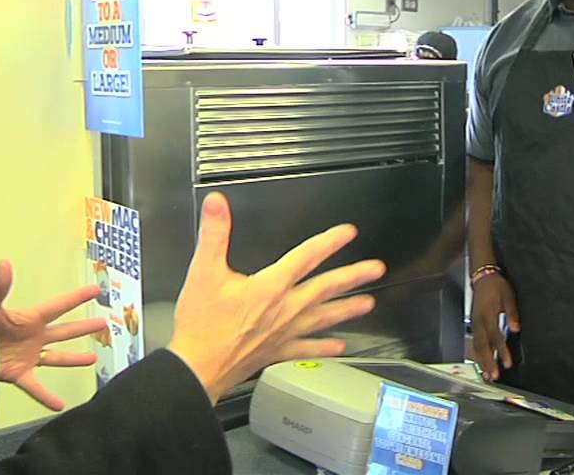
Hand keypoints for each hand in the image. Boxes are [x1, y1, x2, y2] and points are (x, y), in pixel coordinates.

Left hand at [0, 260, 107, 410]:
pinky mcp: (17, 374)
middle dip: (84, 327)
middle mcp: (33, 337)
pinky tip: (60, 405)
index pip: (59, 306)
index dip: (78, 297)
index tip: (96, 289)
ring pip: (57, 357)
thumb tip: (5, 263)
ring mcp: (27, 356)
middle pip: (64, 331)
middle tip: (104, 323)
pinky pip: (36, 387)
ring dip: (74, 358)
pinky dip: (47, 397)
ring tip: (93, 359)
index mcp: (30, 319)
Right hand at [167, 192, 386, 402]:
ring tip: (368, 304)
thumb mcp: (203, 271)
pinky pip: (308, 349)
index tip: (348, 233)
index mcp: (270, 287)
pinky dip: (325, 348)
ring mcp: (284, 333)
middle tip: (376, 270)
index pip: (307, 256)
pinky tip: (339, 346)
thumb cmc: (201, 325)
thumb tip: (217, 205)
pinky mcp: (278, 352)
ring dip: (348, 309)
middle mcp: (285, 309)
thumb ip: (213, 234)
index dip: (329, 241)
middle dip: (353, 276)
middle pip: (326, 287)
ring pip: (324, 318)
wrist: (197, 368)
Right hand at [469, 273, 518, 380]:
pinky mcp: (473, 325)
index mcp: (488, 314)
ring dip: (481, 361)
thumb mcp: (508, 296)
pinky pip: (474, 342)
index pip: (494, 336)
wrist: (482, 277)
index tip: (507, 363)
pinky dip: (478, 355)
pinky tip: (482, 364)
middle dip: (487, 362)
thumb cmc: (497, 286)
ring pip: (476, 346)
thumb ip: (511, 313)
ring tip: (488, 375)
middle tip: (494, 376)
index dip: (500, 350)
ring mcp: (474, 324)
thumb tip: (516, 329)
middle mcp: (478, 321)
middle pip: (482, 345)